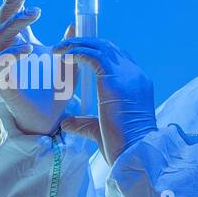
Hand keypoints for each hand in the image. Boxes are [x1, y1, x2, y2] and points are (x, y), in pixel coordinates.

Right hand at [0, 0, 76, 134]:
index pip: (14, 8)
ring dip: (18, 20)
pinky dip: (14, 53)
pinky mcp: (2, 80)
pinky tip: (28, 49)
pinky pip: (2, 61)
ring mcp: (4, 62)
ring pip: (1, 33)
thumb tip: (77, 20)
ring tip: (36, 13)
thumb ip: (70, 39)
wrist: (52, 118)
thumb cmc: (57, 89)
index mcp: (23, 38)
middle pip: (5, 13)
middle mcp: (10, 47)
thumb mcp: (68, 58)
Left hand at [52, 36, 157, 165]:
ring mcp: (128, 76)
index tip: (78, 53)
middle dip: (87, 43)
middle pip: (110, 48)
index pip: (118, 59)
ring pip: (102, 47)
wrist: (134, 154)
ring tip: (59, 48)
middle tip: (65, 45)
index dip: (98, 52)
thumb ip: (84, 123)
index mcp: (137, 86)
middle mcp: (135, 76)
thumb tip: (67, 123)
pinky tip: (64, 55)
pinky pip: (94, 56)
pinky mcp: (115, 81)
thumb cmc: (122, 147)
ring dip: (78, 44)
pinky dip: (78, 52)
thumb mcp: (101, 130)